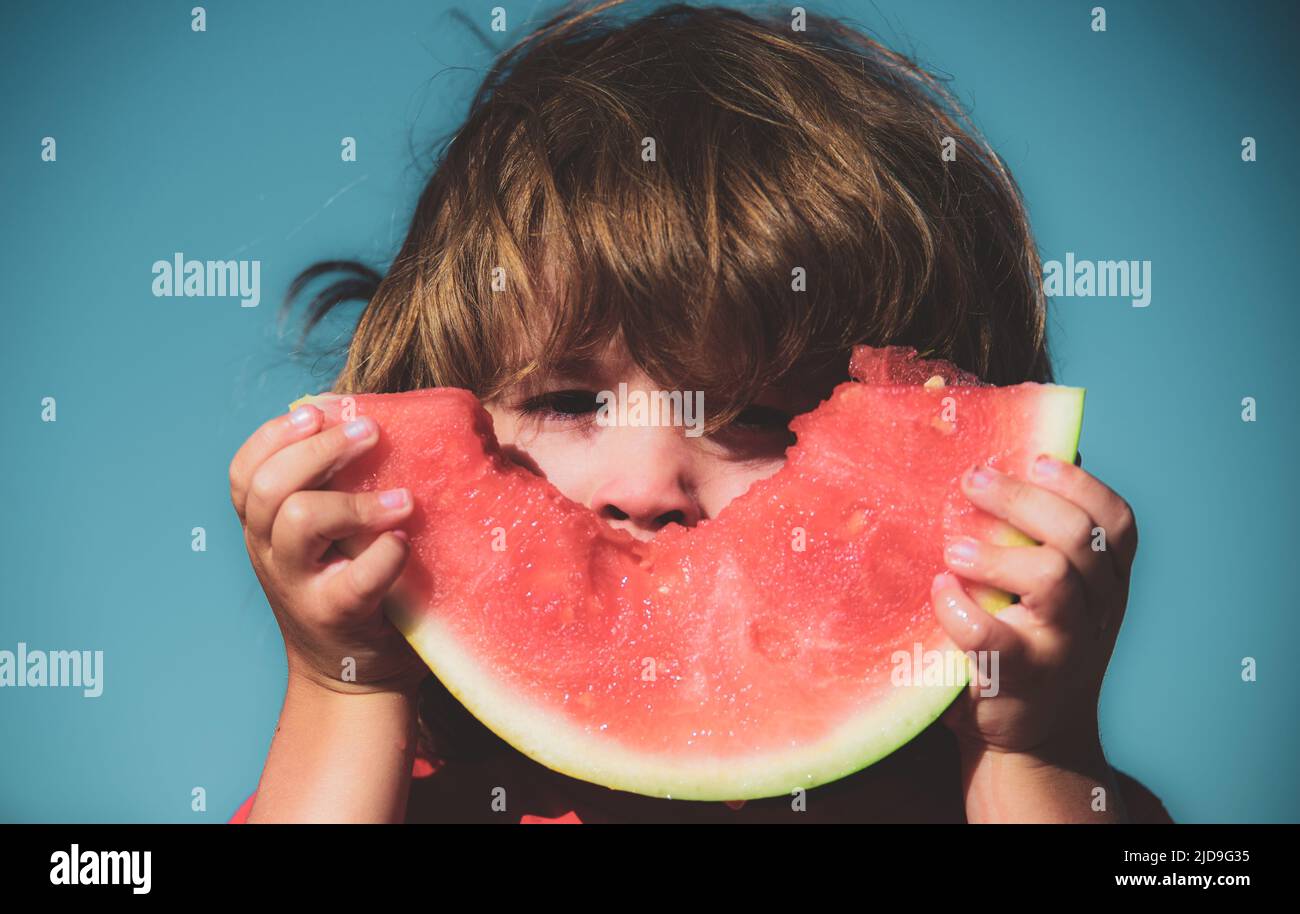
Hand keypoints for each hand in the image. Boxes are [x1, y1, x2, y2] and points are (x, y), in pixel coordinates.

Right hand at [228, 399, 427, 696]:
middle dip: (320, 450)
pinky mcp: (337, 616)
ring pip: (299, 519)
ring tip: (403, 499)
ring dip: (355, 500)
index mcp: (264, 528)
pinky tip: (405, 542)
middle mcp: (270, 554)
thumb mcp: (326, 538)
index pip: (244, 470)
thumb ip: (333, 489)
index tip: (317, 412)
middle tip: (370, 435)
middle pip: (267, 485)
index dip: (275, 434)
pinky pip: (355, 576)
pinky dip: (385, 552)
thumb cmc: (351, 585)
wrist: (354, 678)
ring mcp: (299, 587)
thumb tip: (370, 418)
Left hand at [930, 454, 1136, 758]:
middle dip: (1023, 500)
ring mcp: (1063, 647)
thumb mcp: (1060, 595)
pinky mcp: (1021, 679)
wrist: (1034, 739)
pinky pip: (992, 636)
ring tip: (954, 548)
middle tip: (972, 481)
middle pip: (1078, 539)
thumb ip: (1046, 539)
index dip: (1080, 484)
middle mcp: (1096, 612)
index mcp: (1108, 583)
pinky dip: (959, 607)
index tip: (1035, 460)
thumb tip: (1021, 463)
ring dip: (997, 553)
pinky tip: (940, 590)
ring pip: (1052, 578)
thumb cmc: (1034, 643)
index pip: (1116, 523)